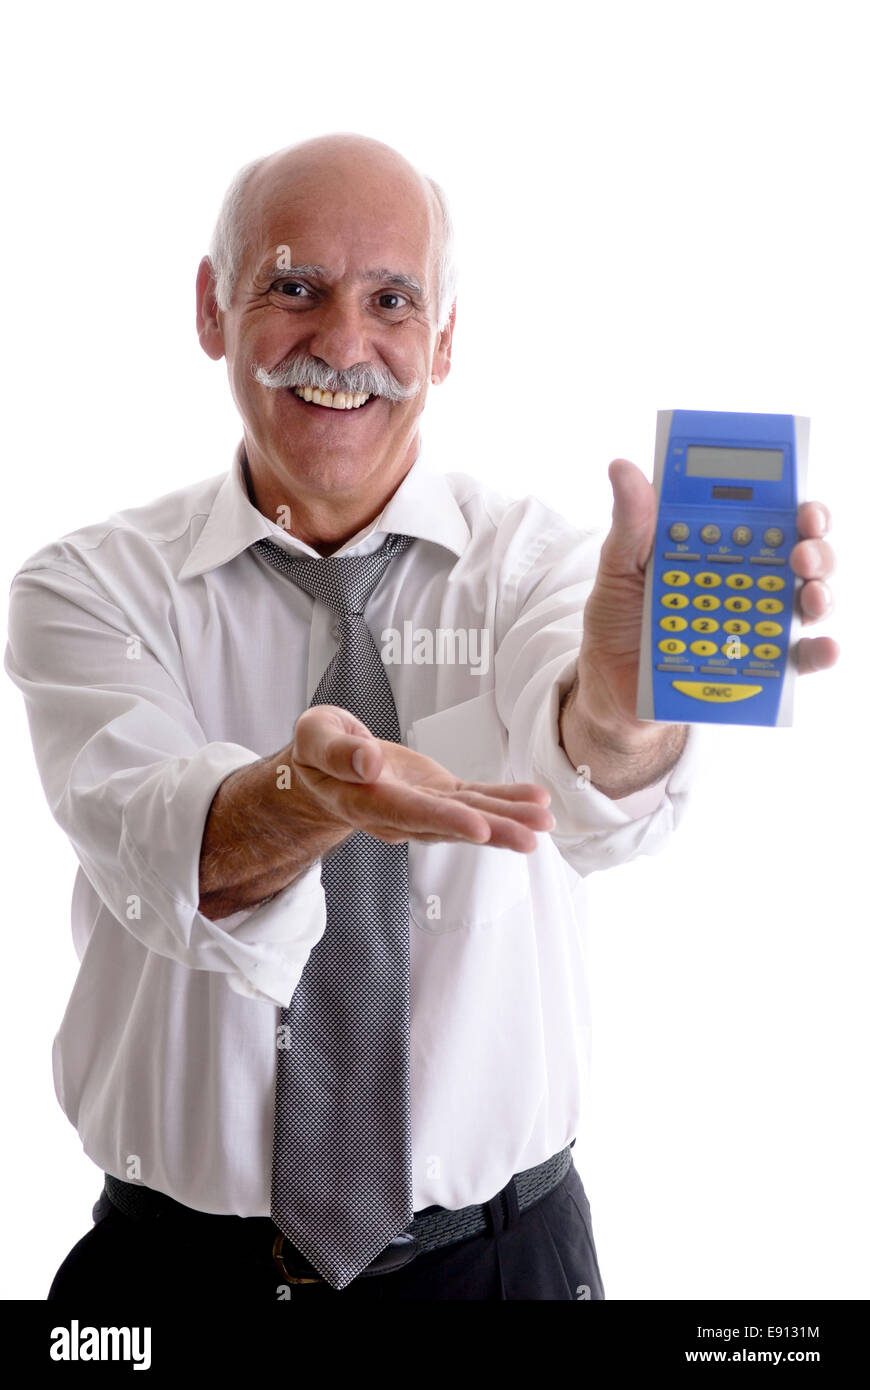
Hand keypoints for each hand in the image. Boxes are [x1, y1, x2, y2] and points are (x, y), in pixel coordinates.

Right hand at [289, 705, 554, 850]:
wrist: (322, 773)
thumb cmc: (316, 752)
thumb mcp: (314, 737)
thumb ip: (337, 750)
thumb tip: (369, 762)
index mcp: (366, 801)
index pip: (408, 812)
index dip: (444, 821)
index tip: (479, 827)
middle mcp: (399, 813)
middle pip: (448, 825)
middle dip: (492, 831)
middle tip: (531, 837)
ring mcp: (422, 807)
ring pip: (469, 815)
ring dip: (508, 819)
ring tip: (545, 820)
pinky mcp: (438, 795)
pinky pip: (475, 798)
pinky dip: (506, 799)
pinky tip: (536, 799)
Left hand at [573, 459, 838, 734]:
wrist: (607, 681)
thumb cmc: (618, 617)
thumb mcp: (619, 566)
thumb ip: (631, 523)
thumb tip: (623, 467)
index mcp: (721, 546)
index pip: (772, 516)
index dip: (796, 506)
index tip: (800, 505)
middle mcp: (750, 580)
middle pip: (803, 555)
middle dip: (815, 548)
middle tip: (802, 552)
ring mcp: (757, 622)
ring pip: (809, 601)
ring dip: (820, 593)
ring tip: (809, 594)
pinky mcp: (757, 666)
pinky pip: (799, 660)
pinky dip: (819, 653)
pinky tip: (823, 647)